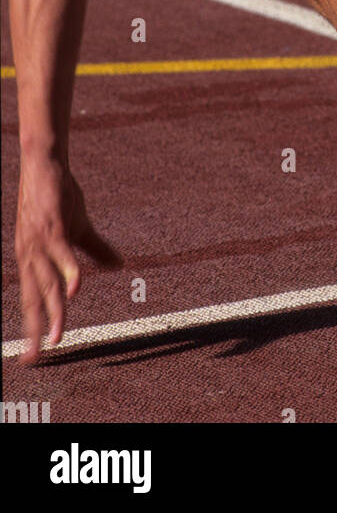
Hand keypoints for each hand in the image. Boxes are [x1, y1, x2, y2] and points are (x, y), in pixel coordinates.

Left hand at [15, 157, 121, 362]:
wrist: (45, 165)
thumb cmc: (59, 197)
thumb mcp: (79, 229)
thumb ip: (96, 250)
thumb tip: (119, 266)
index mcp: (34, 261)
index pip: (32, 300)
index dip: (32, 326)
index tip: (32, 356)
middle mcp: (31, 257)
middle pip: (34, 299)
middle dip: (35, 329)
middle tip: (36, 356)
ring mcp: (39, 243)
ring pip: (46, 282)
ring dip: (53, 309)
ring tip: (59, 334)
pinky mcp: (52, 226)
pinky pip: (60, 253)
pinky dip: (68, 271)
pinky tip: (75, 288)